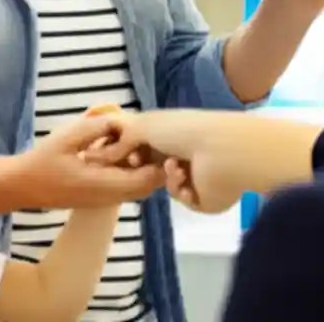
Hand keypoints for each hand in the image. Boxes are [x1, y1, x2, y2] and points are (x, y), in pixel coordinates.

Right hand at [15, 115, 164, 208]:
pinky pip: (126, 187)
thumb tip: (120, 120)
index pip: (148, 179)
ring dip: (141, 167)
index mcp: (104, 184)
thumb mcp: (66, 138)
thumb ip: (95, 128)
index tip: (147, 138)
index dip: (156, 160)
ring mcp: (106, 200)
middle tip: (140, 138)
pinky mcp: (100, 198)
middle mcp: (110, 197)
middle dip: (153, 163)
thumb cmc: (43, 161)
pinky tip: (115, 152)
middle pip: (149, 186)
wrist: (23, 185)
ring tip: (128, 143)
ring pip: (139, 187)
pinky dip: (129, 171)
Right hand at [83, 115, 244, 214]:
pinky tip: (184, 178)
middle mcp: (183, 151)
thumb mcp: (142, 126)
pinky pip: (181, 199)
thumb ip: (120, 140)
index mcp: (171, 131)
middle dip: (141, 167)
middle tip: (134, 167)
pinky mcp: (203, 197)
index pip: (143, 145)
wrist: (221, 151)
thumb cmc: (181, 130)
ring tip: (172, 167)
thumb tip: (103, 154)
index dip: (127, 152)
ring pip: (164, 184)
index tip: (114, 157)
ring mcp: (195, 175)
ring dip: (164, 176)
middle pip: (152, 166)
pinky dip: (179, 188)